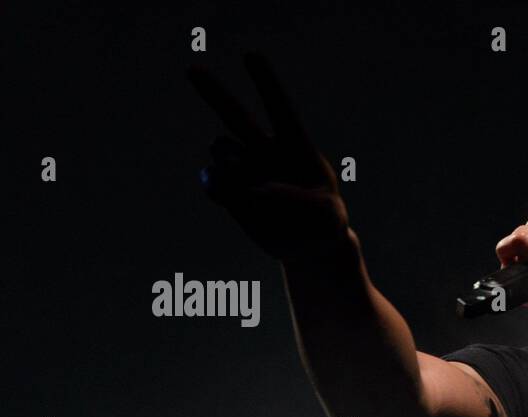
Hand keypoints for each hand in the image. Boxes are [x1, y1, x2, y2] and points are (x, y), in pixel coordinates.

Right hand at [187, 51, 349, 261]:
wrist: (309, 241)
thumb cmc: (325, 222)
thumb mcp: (326, 216)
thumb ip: (291, 201)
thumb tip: (244, 190)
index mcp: (297, 147)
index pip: (281, 109)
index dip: (266, 83)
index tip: (250, 56)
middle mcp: (266, 151)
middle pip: (236, 116)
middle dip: (213, 93)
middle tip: (191, 69)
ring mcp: (245, 169)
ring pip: (223, 151)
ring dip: (229, 165)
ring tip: (258, 193)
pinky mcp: (230, 191)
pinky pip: (214, 181)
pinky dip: (217, 186)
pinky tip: (229, 196)